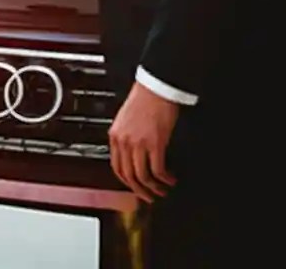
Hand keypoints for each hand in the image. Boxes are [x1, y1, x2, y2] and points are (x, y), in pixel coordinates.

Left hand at [108, 81, 179, 202]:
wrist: (155, 88)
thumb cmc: (144, 100)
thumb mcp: (125, 120)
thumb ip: (125, 138)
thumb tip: (131, 155)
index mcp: (115, 136)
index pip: (116, 167)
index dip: (126, 182)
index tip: (135, 188)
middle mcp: (124, 142)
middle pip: (129, 176)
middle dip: (140, 190)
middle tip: (149, 197)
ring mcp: (139, 144)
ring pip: (143, 176)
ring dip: (154, 187)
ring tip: (162, 190)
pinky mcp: (155, 143)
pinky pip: (158, 169)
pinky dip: (164, 178)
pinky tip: (170, 179)